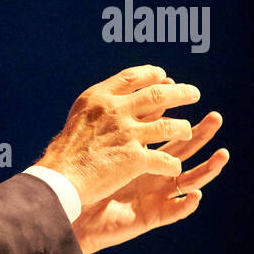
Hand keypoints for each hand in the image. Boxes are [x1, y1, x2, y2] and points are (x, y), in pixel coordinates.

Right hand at [36, 64, 200, 207]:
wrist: (60, 178)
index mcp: (100, 97)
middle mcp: (116, 110)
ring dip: (183, 128)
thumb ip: (102, 105)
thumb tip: (121, 96)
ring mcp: (127, 134)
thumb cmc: (67, 151)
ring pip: (169, 126)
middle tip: (193, 93)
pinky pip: (164, 159)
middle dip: (180, 93)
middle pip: (157, 94)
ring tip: (188, 131)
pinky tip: (175, 167)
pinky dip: (172, 164)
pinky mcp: (134, 159)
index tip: (164, 76)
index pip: (132, 77)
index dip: (151, 74)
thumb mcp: (82, 116)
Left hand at [70, 78, 228, 253]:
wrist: (69, 211)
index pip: (168, 134)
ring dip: (207, 168)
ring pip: (189, 181)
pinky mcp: (151, 216)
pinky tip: (195, 196)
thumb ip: (122, 123)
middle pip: (184, 151)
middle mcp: (153, 174)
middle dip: (201, 135)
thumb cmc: (82, 180)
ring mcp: (155, 195)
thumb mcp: (105, 144)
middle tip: (216, 117)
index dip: (177, 113)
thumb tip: (132, 95)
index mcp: (143, 156)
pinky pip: (173, 212)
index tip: (193, 97)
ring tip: (223, 154)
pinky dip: (186, 205)